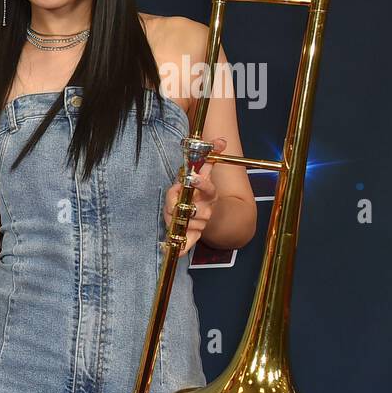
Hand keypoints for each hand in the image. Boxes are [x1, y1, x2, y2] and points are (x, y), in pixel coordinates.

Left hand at [164, 136, 225, 254]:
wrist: (207, 214)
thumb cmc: (197, 191)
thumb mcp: (200, 174)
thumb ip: (209, 158)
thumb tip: (222, 140)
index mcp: (210, 193)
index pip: (208, 187)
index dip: (200, 183)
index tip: (192, 178)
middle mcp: (208, 209)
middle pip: (193, 210)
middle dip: (178, 205)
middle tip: (172, 200)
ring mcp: (202, 223)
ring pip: (186, 223)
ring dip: (173, 218)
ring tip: (170, 213)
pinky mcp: (194, 235)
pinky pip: (188, 244)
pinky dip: (181, 249)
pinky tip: (173, 252)